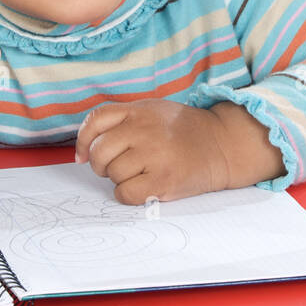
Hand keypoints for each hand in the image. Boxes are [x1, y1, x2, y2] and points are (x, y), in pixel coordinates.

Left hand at [73, 99, 230, 204]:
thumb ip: (123, 122)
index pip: (96, 120)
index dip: (83, 141)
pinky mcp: (163, 178)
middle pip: (99, 151)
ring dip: (120, 179)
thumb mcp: (154, 112)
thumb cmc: (184, 132)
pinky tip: (143, 187)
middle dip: (101, 164)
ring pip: (113, 174)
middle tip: (116, 167)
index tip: (83, 155)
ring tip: (141, 174)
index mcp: (139, 110)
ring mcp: (154, 153)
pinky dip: (128, 195)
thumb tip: (84, 152)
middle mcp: (144, 129)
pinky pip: (125, 193)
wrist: (223, 144)